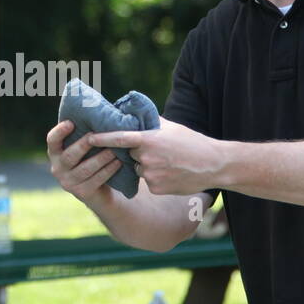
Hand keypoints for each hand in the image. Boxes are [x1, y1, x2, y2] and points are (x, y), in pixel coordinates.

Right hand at [46, 120, 122, 204]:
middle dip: (84, 145)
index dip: (59, 132)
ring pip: (85, 169)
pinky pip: (95, 180)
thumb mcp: (88, 145)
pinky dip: (108, 171)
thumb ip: (89, 130)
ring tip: (114, 149)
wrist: (101, 190)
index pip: (52, 140)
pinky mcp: (81, 193)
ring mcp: (68, 182)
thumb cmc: (95, 158)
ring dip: (100, 158)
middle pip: (69, 156)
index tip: (70, 122)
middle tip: (97, 136)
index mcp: (56, 152)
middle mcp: (57, 168)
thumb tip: (100, 107)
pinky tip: (119, 163)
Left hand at [88, 117, 224, 195]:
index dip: (102, 138)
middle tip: (159, 151)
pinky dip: (156, 178)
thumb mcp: (172, 127)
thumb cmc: (193, 142)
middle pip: (131, 155)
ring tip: (169, 163)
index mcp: (149, 140)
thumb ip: (151, 122)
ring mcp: (151, 175)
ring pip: (139, 169)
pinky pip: (148, 182)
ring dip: (148, 166)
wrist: (214, 164)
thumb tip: (135, 116)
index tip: (89, 138)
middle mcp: (146, 158)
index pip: (119, 138)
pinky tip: (172, 174)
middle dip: (138, 153)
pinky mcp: (156, 188)